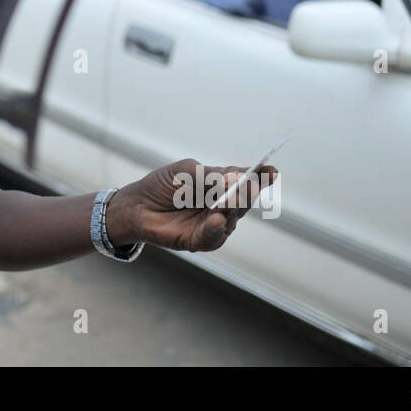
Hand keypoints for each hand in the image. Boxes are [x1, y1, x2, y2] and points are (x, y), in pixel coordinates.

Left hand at [106, 158, 276, 252]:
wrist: (138, 206)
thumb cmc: (164, 186)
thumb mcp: (185, 172)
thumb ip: (209, 176)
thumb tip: (231, 181)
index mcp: (222, 184)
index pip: (246, 179)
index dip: (261, 175)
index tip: (272, 171)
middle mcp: (224, 204)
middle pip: (244, 199)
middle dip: (247, 192)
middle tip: (248, 184)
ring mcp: (215, 223)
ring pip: (232, 217)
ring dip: (231, 209)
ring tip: (228, 201)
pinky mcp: (202, 240)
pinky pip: (214, 236)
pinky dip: (216, 228)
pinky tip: (217, 219)